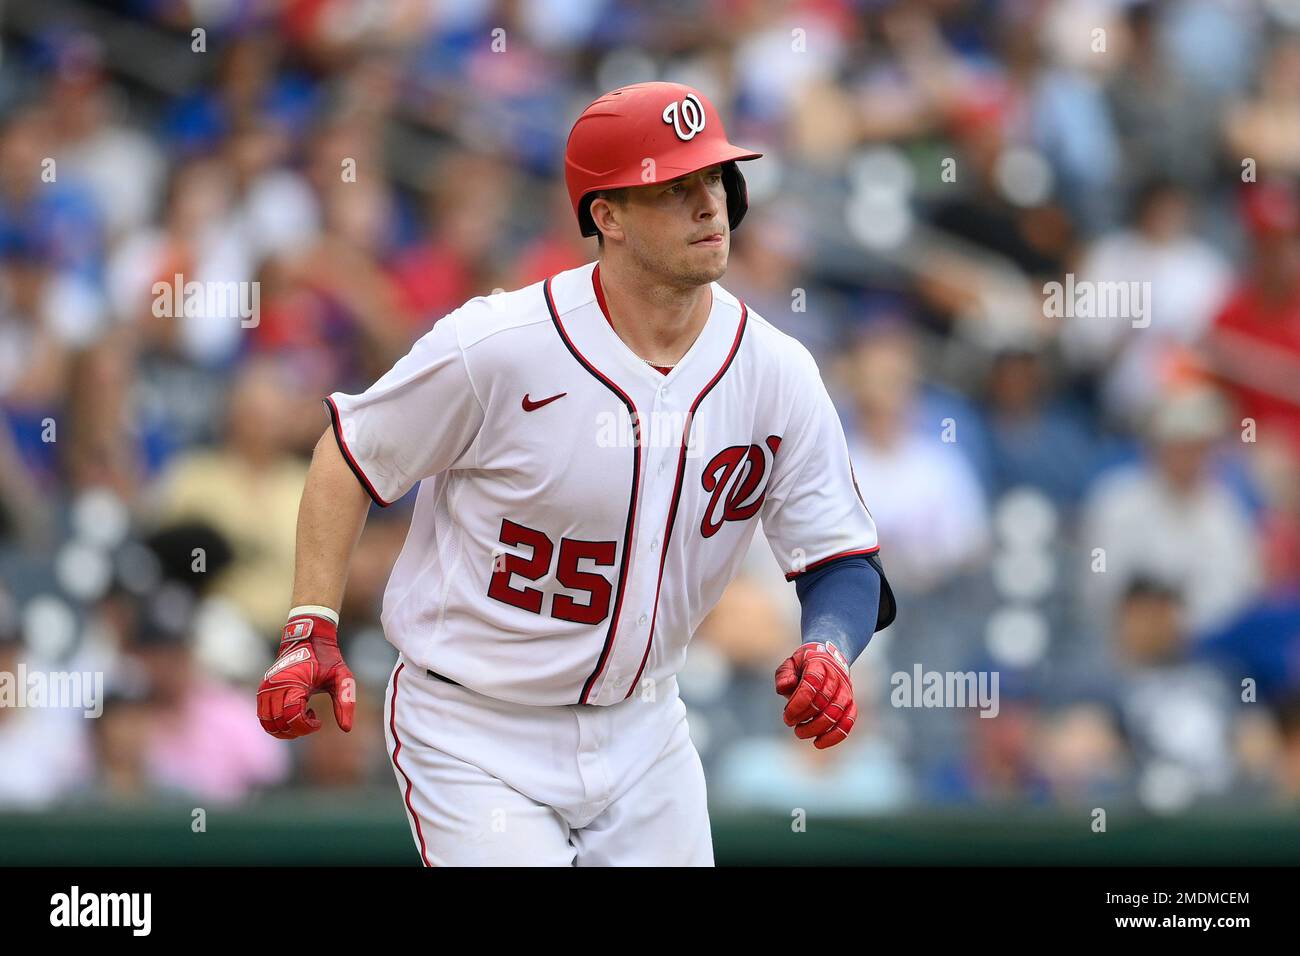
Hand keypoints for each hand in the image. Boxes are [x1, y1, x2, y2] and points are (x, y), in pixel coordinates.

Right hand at [257, 612, 355, 738]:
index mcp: (293, 682)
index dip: (306, 727)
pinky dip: (276, 723)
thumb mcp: (342, 676)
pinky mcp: (263, 689)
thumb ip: (345, 701)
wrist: (309, 638)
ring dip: (284, 729)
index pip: (292, 718)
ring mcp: (266, 688)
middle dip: (297, 730)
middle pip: (278, 724)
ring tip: (301, 718)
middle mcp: (275, 686)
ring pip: (267, 723)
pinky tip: (292, 715)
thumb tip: (346, 729)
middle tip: (311, 721)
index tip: (318, 722)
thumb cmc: (327, 658)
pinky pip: (262, 716)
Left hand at [774, 641, 855, 749]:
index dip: (798, 702)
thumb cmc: (804, 666)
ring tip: (800, 732)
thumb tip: (786, 686)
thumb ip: (784, 675)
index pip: (812, 684)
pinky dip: (835, 736)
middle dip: (804, 716)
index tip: (786, 715)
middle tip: (790, 723)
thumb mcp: (790, 664)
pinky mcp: (850, 704)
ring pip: (836, 714)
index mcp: (819, 664)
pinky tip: (818, 743)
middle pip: (823, 701)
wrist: (827, 658)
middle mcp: (836, 677)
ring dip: (816, 728)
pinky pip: (848, 722)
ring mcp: (845, 691)